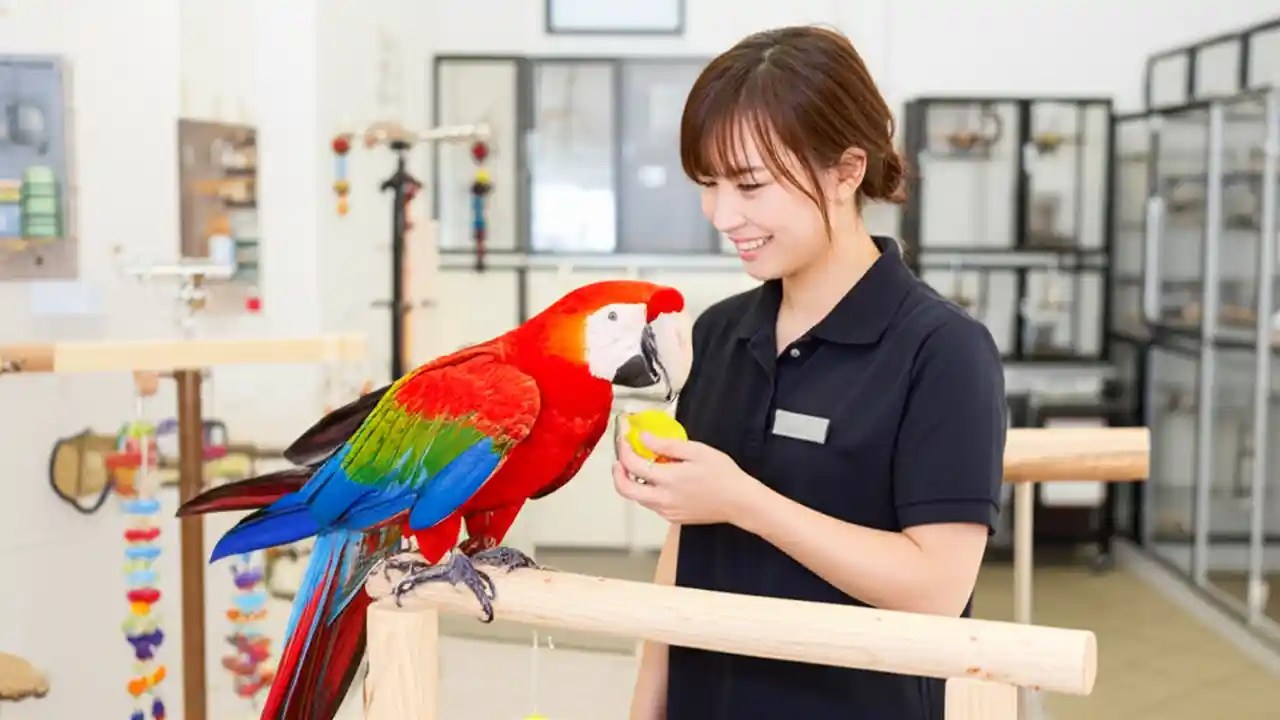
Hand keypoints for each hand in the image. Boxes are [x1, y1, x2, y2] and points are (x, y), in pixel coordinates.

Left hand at [612, 429, 763, 525]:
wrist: (739, 502)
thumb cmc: (724, 476)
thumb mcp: (697, 451)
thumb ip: (667, 445)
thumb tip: (645, 438)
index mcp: (669, 479)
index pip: (633, 464)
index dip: (624, 449)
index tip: (625, 439)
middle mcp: (663, 499)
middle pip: (625, 489)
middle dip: (617, 472)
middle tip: (621, 458)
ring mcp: (667, 511)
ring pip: (638, 497)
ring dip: (632, 481)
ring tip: (641, 466)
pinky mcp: (673, 517)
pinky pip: (652, 504)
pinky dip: (647, 491)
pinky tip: (659, 480)